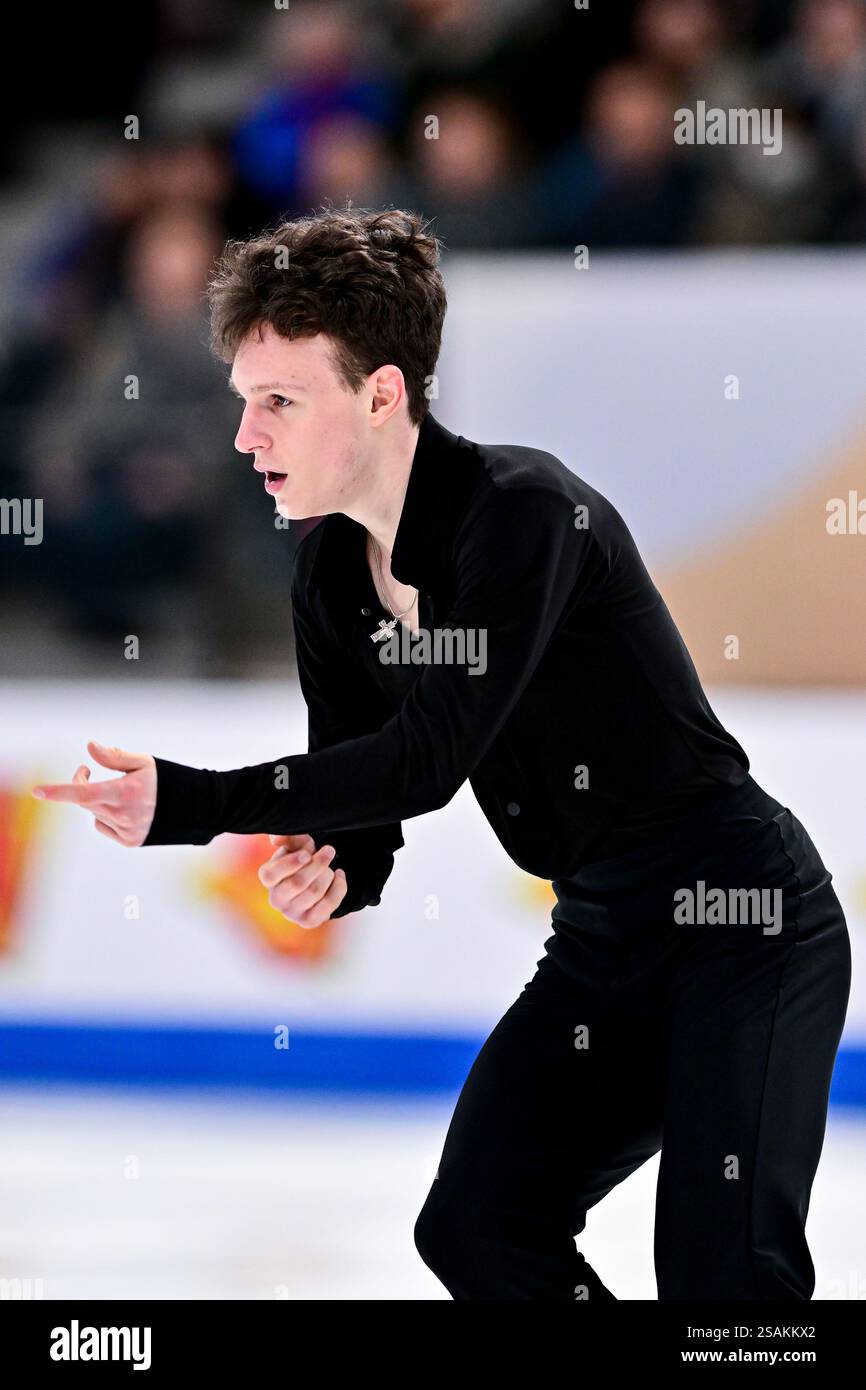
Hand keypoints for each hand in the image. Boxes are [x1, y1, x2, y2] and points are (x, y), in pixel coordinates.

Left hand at [31, 742, 156, 846]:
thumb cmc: (167, 780)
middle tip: (86, 770)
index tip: (38, 792)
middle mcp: (124, 814)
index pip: (84, 793)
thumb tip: (90, 747)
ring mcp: (127, 830)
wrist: (194, 808)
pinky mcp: (130, 841)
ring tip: (121, 793)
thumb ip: (114, 756)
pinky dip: (107, 817)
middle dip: (81, 784)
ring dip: (97, 801)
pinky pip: (104, 826)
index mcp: (126, 792)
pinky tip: (126, 811)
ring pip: (94, 813)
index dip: (59, 791)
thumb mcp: (144, 762)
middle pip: (85, 801)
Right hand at [258, 832, 347, 928]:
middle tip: (330, 850)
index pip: (270, 874)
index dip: (289, 864)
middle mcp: (276, 898)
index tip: (307, 854)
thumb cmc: (301, 858)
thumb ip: (288, 838)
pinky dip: (339, 887)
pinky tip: (340, 876)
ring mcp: (292, 913)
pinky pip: (328, 905)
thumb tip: (276, 838)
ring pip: (314, 892)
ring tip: (331, 867)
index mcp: (268, 878)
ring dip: (328, 874)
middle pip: (297, 883)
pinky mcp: (308, 921)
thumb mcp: (296, 844)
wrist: (315, 880)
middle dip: (318, 864)